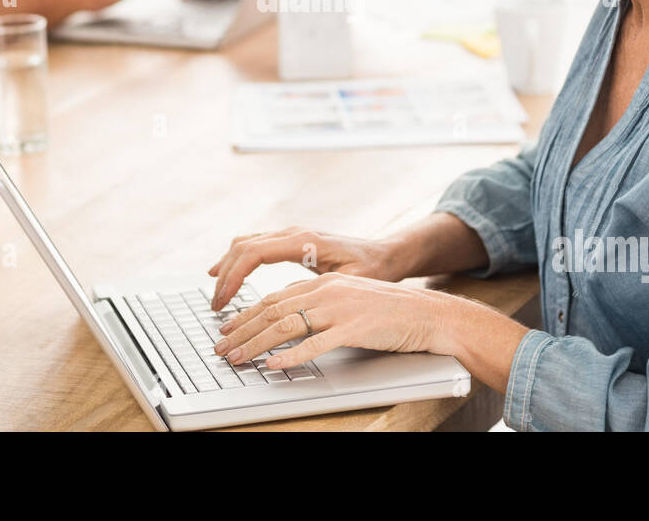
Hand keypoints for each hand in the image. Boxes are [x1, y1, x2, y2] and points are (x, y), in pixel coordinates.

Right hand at [207, 226, 400, 310]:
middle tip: (215, 306)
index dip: (233, 277)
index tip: (223, 301)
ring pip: (245, 243)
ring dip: (227, 267)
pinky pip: (253, 245)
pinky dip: (236, 260)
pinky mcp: (290, 241)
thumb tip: (293, 305)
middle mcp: (293, 233)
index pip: (254, 252)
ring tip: (217, 294)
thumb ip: (323, 289)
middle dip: (225, 276)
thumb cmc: (372, 270)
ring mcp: (290, 234)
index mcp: (305, 241)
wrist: (385, 254)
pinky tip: (225, 274)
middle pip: (243, 247)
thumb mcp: (352, 282)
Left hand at [210, 273, 454, 369]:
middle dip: (241, 330)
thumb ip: (321, 305)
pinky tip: (274, 364)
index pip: (275, 297)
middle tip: (220, 347)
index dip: (246, 314)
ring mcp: (340, 309)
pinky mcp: (354, 328)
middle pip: (273, 310)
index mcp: (324, 283)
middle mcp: (328, 291)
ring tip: (237, 358)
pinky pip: (316, 343)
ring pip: (286, 325)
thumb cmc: (391, 311)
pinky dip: (291, 355)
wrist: (428, 313)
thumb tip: (291, 321)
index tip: (227, 328)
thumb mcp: (350, 299)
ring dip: (256, 343)